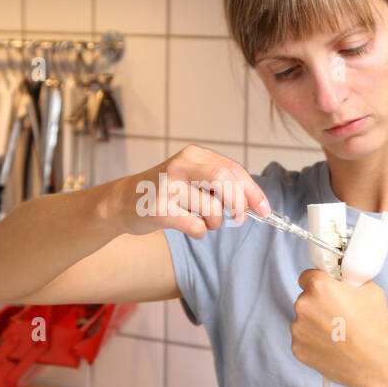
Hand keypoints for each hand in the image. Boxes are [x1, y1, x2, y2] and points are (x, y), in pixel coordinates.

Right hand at [102, 144, 271, 238]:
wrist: (123, 201)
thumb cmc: (166, 190)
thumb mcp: (192, 175)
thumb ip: (220, 182)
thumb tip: (254, 202)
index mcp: (193, 155)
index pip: (232, 169)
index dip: (252, 191)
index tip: (264, 209)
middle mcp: (180, 166)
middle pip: (224, 180)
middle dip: (238, 204)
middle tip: (236, 218)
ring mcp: (168, 187)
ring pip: (213, 209)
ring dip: (215, 222)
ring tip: (203, 220)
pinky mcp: (160, 210)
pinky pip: (196, 227)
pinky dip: (199, 232)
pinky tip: (186, 225)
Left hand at [290, 267, 387, 386]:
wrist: (376, 364)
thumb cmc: (375, 330)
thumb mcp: (370, 291)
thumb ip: (350, 281)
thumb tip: (345, 280)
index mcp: (320, 287)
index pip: (307, 275)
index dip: (319, 281)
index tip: (326, 288)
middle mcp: (304, 306)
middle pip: (306, 298)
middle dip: (320, 304)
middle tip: (340, 314)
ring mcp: (298, 329)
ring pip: (304, 320)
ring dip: (316, 323)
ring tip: (340, 333)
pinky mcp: (297, 348)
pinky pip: (303, 338)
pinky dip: (314, 341)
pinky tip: (334, 345)